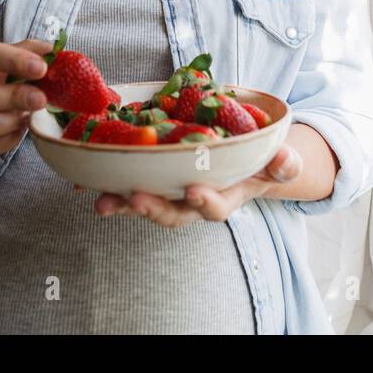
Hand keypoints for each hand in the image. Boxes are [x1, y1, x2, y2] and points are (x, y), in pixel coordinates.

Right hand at [0, 39, 52, 159]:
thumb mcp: (7, 59)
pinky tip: (19, 129)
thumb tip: (52, 50)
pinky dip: (5, 140)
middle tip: (40, 99)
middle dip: (10, 98)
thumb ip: (28, 51)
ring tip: (27, 116)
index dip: (12, 61)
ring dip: (4, 122)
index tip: (41, 68)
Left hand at [93, 144, 302, 226]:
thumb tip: (287, 159)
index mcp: (224, 197)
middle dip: (153, 208)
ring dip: (122, 204)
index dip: (204, 201)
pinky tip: (85, 180)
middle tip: (135, 198)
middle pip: (172, 213)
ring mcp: (169, 191)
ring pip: (145, 203)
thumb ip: (284, 163)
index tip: (194, 190)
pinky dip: (107, 183)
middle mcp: (192, 201)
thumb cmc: (261, 162)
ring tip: (101, 202)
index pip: (213, 207)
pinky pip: (127, 184)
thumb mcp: (279, 161)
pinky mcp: (151, 177)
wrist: (241, 159)